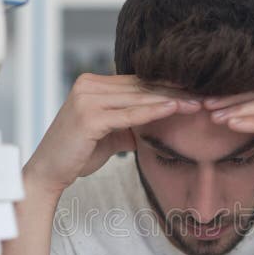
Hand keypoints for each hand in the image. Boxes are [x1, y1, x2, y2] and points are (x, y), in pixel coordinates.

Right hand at [24, 73, 200, 193]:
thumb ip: (131, 122)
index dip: (166, 87)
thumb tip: (159, 120)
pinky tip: (174, 109)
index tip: (194, 92)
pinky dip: (153, 111)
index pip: (137, 82)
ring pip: (138, 97)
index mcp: (92, 84)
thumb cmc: (79, 154)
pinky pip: (129, 113)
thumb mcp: (110, 133)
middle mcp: (88, 85)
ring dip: (170, 100)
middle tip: (204, 95)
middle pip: (140, 86)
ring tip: (196, 103)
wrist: (49, 172)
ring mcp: (87, 98)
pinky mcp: (89, 116)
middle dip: (174, 91)